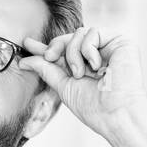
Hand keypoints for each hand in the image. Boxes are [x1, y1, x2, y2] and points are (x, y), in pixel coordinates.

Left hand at [17, 26, 146, 133]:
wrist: (115, 114)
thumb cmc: (94, 107)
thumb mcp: (63, 86)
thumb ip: (46, 70)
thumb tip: (25, 60)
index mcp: (87, 67)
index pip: (65, 51)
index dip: (47, 47)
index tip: (27, 44)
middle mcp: (99, 56)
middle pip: (69, 38)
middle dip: (56, 47)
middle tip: (50, 57)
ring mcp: (110, 48)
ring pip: (79, 33)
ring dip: (73, 54)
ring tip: (81, 73)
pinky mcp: (121, 42)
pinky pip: (93, 32)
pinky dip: (88, 50)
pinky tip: (96, 67)